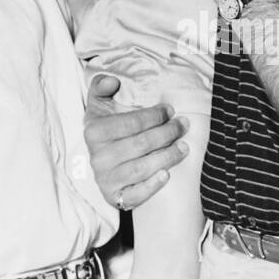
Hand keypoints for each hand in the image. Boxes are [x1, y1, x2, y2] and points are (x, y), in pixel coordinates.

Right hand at [84, 75, 188, 209]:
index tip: (170, 110)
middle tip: (183, 125)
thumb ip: (101, 87)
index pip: (131, 122)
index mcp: (94, 132)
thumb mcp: (99, 107)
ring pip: (141, 168)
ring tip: (184, 147)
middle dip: (167, 133)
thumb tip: (112, 80)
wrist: (102, 166)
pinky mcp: (115, 197)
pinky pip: (134, 195)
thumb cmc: (107, 132)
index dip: (154, 115)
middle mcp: (98, 157)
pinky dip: (151, 186)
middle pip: (141, 144)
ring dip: (167, 156)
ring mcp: (106, 179)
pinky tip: (166, 175)